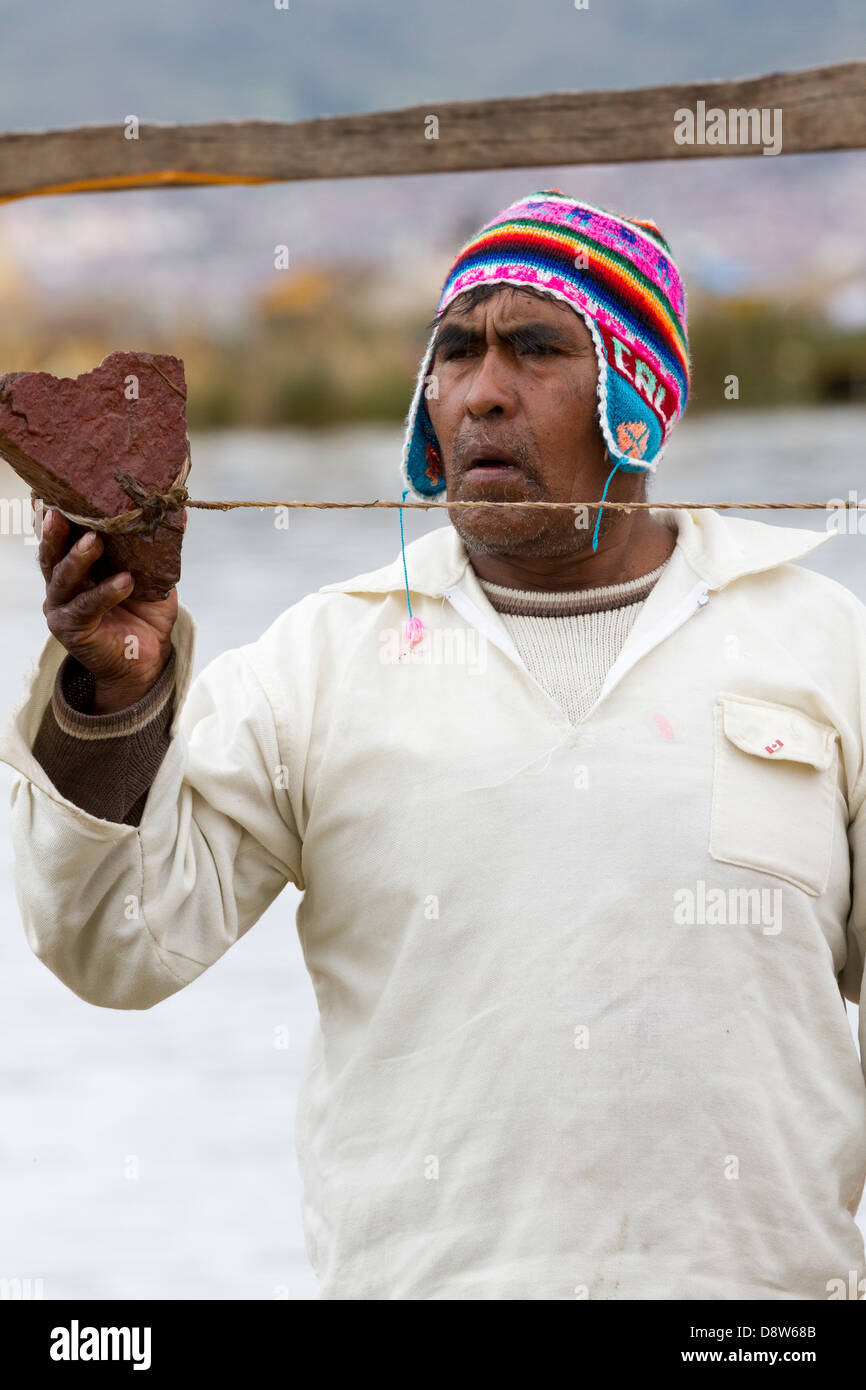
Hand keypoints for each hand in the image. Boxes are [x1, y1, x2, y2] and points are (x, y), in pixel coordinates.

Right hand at [38, 507, 178, 713]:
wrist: (148, 659)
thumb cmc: (145, 614)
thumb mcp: (154, 575)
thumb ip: (158, 545)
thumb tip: (179, 508)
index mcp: (77, 567)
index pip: (63, 538)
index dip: (62, 518)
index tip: (66, 493)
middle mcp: (63, 585)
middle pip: (51, 554)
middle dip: (57, 532)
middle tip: (65, 512)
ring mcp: (63, 607)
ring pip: (63, 578)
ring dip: (78, 558)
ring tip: (95, 542)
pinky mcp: (72, 629)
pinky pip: (87, 606)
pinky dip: (106, 592)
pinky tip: (125, 582)